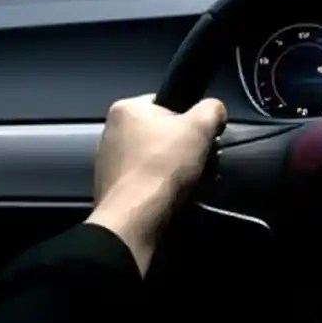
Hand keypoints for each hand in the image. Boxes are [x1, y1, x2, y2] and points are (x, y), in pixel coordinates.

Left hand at [86, 94, 225, 274]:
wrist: (134, 218)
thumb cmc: (164, 166)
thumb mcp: (200, 128)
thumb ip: (212, 109)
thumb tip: (214, 110)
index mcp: (126, 108)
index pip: (167, 104)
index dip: (190, 119)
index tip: (201, 138)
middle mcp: (110, 130)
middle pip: (160, 132)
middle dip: (182, 147)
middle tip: (199, 162)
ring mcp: (107, 160)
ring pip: (153, 157)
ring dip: (171, 168)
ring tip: (187, 183)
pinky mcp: (109, 187)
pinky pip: (142, 179)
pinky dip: (157, 185)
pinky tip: (169, 196)